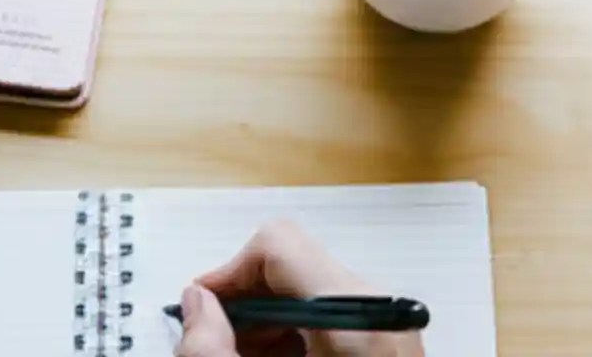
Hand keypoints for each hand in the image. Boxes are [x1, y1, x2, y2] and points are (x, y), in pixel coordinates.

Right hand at [176, 220, 424, 356]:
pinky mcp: (394, 340)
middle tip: (223, 342)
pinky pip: (334, 316)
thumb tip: (198, 305)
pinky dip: (298, 335)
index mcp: (354, 315)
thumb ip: (213, 348)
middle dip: (246, 302)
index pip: (276, 245)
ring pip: (310, 291)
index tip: (205, 303)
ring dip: (269, 322)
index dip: (228, 272)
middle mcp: (381, 311)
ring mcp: (392, 326)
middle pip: (292, 266)